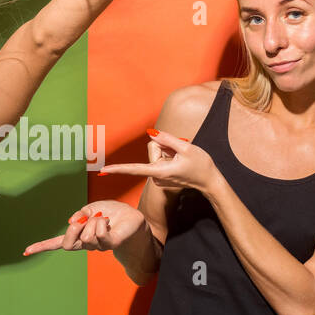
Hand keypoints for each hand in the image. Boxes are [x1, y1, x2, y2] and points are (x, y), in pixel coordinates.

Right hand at [22, 200, 145, 254]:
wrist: (134, 220)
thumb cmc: (113, 214)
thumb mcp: (92, 208)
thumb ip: (80, 214)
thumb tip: (71, 222)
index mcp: (78, 235)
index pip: (57, 243)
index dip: (41, 246)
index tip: (25, 252)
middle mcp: (85, 244)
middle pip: (67, 244)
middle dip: (72, 230)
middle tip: (83, 220)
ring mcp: (97, 246)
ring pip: (85, 236)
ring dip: (94, 220)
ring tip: (103, 218)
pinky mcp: (110, 244)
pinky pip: (99, 235)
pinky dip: (101, 223)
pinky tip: (106, 221)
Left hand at [100, 127, 219, 194]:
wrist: (210, 181)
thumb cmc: (201, 165)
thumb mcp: (186, 148)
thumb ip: (167, 139)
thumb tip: (151, 133)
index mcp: (160, 171)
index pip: (134, 169)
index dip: (118, 168)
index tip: (104, 170)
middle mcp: (156, 176)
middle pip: (152, 150)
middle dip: (164, 147)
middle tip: (180, 153)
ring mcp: (159, 177)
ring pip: (157, 154)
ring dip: (169, 151)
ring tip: (181, 159)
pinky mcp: (162, 176)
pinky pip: (161, 158)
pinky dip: (170, 156)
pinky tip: (180, 162)